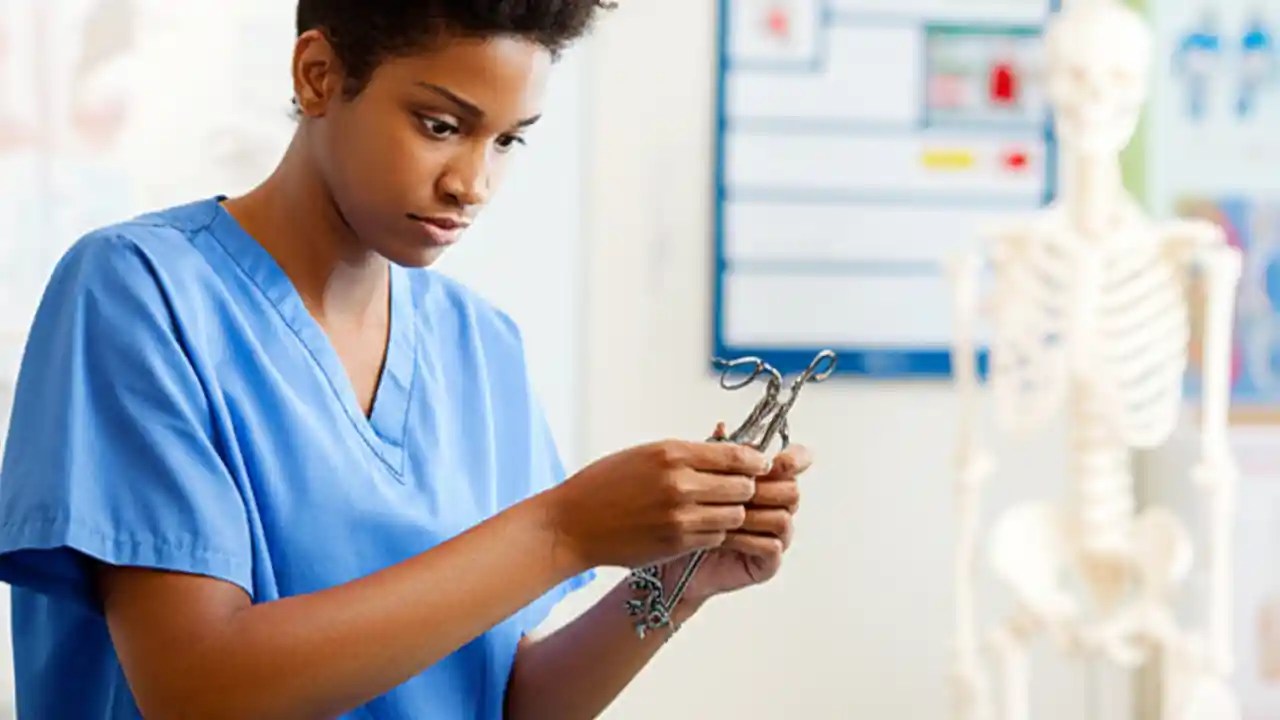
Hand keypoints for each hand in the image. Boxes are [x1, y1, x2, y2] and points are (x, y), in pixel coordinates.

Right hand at [542, 438, 770, 572]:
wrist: (572, 524)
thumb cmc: (604, 484)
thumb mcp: (644, 455)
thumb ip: (686, 454)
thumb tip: (726, 453)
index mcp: (672, 453)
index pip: (735, 455)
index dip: (754, 460)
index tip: (759, 463)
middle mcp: (680, 483)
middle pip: (743, 486)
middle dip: (747, 488)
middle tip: (742, 489)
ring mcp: (680, 516)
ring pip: (735, 515)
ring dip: (733, 512)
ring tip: (722, 508)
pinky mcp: (677, 543)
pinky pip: (716, 537)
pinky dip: (716, 531)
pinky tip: (703, 525)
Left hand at [662, 426, 811, 606]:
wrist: (669, 556)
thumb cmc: (684, 515)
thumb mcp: (694, 477)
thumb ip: (713, 453)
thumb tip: (721, 427)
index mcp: (763, 480)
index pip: (794, 463)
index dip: (794, 459)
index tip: (779, 460)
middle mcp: (774, 505)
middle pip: (792, 490)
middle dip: (765, 489)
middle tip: (741, 491)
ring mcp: (773, 535)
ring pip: (783, 517)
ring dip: (753, 515)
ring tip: (723, 516)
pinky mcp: (767, 562)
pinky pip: (772, 545)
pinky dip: (748, 539)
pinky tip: (724, 537)